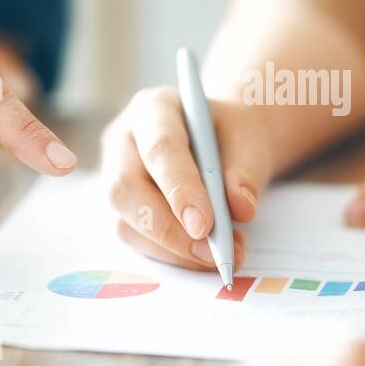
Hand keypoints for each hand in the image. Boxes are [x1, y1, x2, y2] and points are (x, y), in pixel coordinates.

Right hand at [100, 88, 272, 269]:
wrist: (222, 142)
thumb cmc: (231, 136)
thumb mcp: (248, 139)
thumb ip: (245, 170)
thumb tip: (241, 208)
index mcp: (153, 109)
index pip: (159, 148)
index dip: (180, 189)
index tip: (205, 225)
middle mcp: (124, 141)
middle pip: (127, 190)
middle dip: (169, 230)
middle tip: (213, 253)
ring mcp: (115, 176)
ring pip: (127, 223)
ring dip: (173, 250)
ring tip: (220, 256)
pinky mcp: (123, 210)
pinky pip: (137, 240)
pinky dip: (172, 256)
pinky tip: (204, 256)